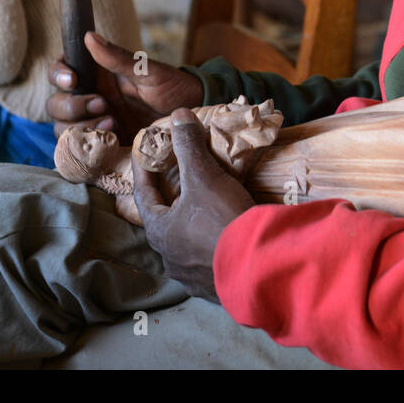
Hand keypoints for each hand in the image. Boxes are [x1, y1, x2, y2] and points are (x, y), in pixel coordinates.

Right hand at [46, 31, 202, 141]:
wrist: (190, 121)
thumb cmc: (173, 88)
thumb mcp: (148, 72)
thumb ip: (118, 58)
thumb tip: (89, 36)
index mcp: (97, 77)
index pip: (61, 71)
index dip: (58, 75)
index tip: (73, 80)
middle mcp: (90, 99)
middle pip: (56, 104)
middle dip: (73, 106)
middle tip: (103, 104)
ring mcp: (95, 124)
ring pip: (63, 128)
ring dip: (82, 126)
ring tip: (113, 123)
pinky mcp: (104, 146)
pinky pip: (80, 150)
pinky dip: (88, 146)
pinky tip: (112, 139)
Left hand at [132, 108, 253, 302]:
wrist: (260, 266)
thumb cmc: (222, 219)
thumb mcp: (204, 177)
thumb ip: (189, 146)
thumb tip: (178, 114)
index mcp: (160, 231)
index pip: (143, 195)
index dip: (144, 170)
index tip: (145, 154)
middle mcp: (170, 258)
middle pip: (165, 221)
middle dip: (172, 200)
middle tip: (178, 181)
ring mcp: (192, 277)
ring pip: (187, 245)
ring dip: (193, 226)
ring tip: (204, 209)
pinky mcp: (216, 287)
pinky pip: (209, 261)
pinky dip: (213, 245)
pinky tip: (224, 237)